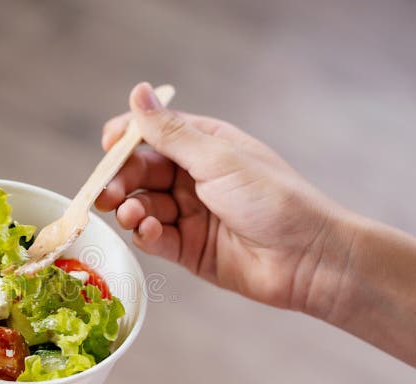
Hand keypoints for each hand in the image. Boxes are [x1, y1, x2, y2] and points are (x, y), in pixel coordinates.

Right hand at [97, 82, 351, 311]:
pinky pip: (155, 238)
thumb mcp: (218, 159)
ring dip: (131, 209)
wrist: (307, 259)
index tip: (107, 146)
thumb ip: (171, 133)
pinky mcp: (188, 248)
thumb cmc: (272, 199)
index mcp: (204, 146)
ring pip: (143, 205)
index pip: (153, 134)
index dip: (126, 138)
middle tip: (108, 194)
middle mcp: (194, 177)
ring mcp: (190, 214)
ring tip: (133, 215)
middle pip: (141, 172)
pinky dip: (146, 234)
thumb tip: (138, 92)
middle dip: (121, 180)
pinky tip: (150, 232)